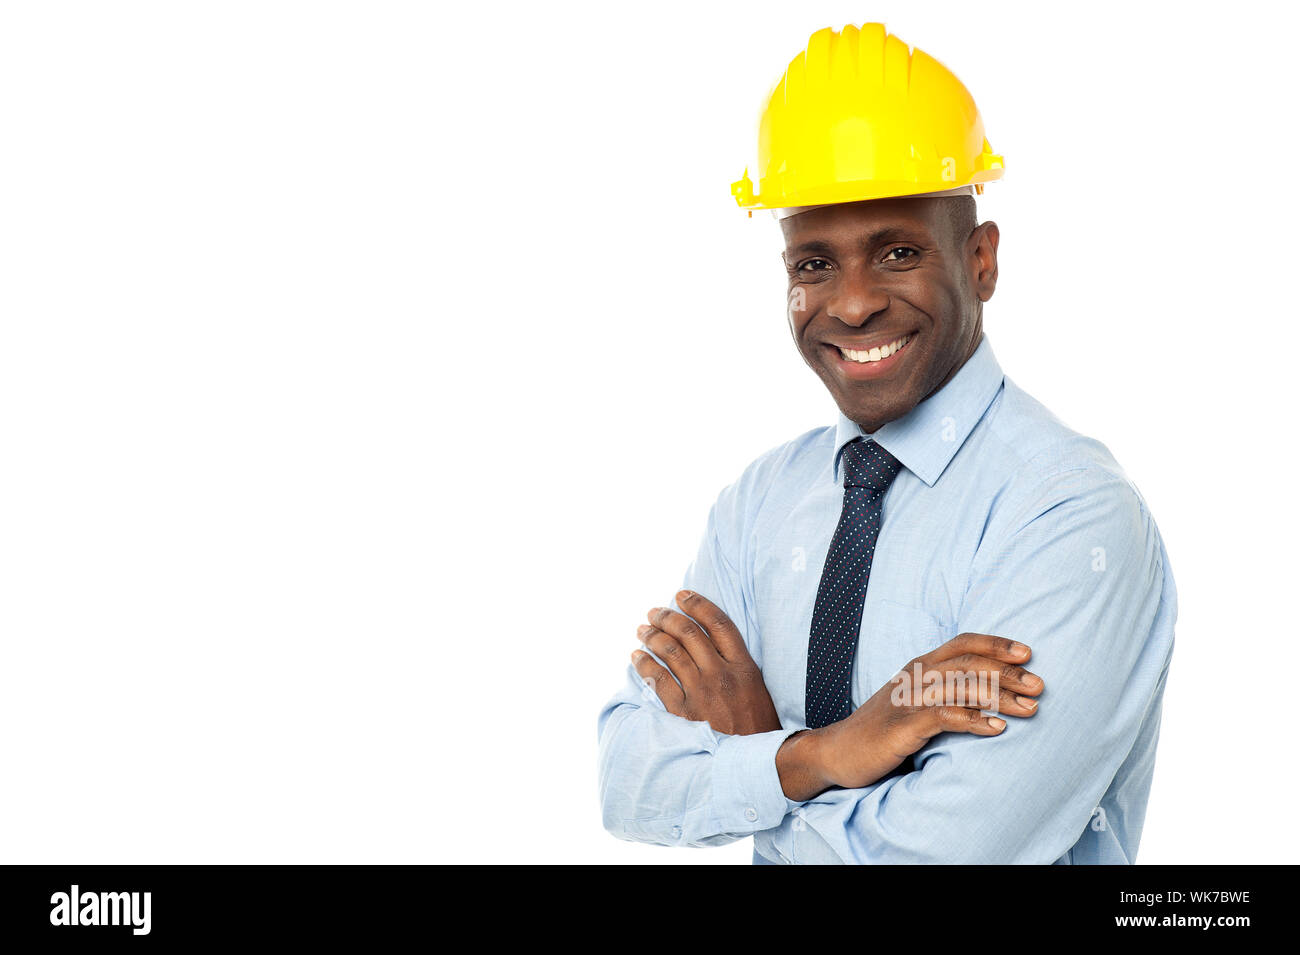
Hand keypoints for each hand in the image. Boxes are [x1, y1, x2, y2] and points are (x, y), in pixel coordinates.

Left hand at [631, 590, 781, 736]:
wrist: (755, 765)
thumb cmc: (757, 730)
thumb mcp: (758, 691)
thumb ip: (738, 666)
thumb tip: (710, 644)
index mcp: (744, 667)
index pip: (718, 623)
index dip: (698, 604)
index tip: (682, 595)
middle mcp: (721, 675)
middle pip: (689, 633)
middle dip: (668, 617)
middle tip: (654, 612)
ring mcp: (701, 693)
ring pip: (670, 652)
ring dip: (652, 636)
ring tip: (642, 630)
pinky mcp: (683, 713)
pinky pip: (657, 680)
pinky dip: (644, 664)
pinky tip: (636, 656)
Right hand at [777, 632, 1043, 800]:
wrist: (835, 753)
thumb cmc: (880, 732)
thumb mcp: (911, 703)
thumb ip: (942, 693)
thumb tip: (987, 695)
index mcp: (918, 667)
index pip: (961, 644)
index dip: (995, 644)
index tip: (1027, 652)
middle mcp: (914, 676)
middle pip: (967, 663)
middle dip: (1007, 672)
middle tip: (1039, 686)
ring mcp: (907, 700)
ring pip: (961, 687)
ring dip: (1000, 696)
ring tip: (1030, 709)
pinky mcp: (903, 727)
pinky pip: (944, 716)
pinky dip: (974, 720)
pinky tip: (997, 728)